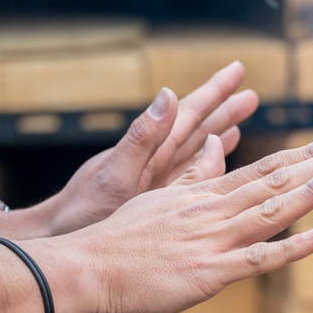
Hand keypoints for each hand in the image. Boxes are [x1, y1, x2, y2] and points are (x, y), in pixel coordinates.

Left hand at [23, 61, 260, 235]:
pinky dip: (207, 162)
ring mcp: (154, 180)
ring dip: (218, 133)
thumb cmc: (82, 214)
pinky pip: (190, 175)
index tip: (237, 71)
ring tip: (241, 116)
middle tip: (252, 93)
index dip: (213, 93)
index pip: (188, 114)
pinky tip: (218, 157)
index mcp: (147, 151)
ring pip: (196, 150)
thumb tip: (168, 94)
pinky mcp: (154, 200)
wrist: (59, 241)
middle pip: (196, 128)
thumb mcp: (115, 176)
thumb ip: (143, 138)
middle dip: (223, 109)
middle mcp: (154, 162)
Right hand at [32, 130, 312, 312]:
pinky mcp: (207, 272)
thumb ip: (195, 174)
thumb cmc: (118, 240)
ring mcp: (212, 239)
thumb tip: (218, 143)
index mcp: (206, 194)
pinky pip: (255, 259)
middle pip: (280, 179)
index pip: (268, 168)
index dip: (309, 155)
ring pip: (273, 208)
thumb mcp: (161, 197)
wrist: (83, 268)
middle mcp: (214, 209)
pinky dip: (288, 247)